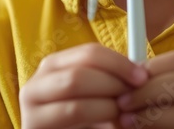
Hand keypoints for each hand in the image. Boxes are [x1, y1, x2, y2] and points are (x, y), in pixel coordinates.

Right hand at [21, 43, 148, 128]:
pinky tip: (111, 126)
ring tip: (124, 116)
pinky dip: (99, 118)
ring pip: (76, 94)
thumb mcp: (94, 97)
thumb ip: (110, 82)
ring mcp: (30, 106)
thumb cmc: (81, 123)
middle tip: (133, 99)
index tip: (142, 77)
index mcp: (54, 66)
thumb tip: (141, 72)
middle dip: (113, 83)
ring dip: (107, 104)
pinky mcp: (35, 125)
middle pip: (80, 72)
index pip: (90, 52)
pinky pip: (73, 113)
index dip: (119, 62)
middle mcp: (37, 82)